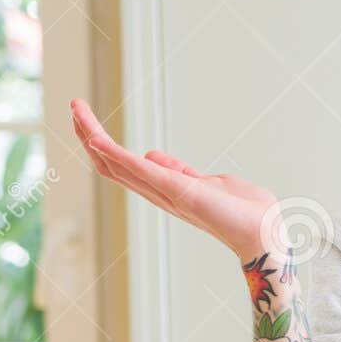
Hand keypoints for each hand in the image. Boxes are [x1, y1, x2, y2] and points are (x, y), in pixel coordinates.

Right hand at [71, 99, 275, 261]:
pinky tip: (94, 135)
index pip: (125, 168)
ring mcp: (165, 192)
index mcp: (168, 190)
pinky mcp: (174, 188)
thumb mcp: (209, 183)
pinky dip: (112, 151)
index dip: (105, 145)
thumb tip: (155, 158)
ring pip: (115, 163)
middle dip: (90, 136)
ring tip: (76, 109)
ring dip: (92, 135)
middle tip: (75, 108)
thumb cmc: (246, 212)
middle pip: (112, 165)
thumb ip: (182, 172)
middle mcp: (160, 194)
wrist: (265, 233)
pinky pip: (135, 168)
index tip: (91, 122)